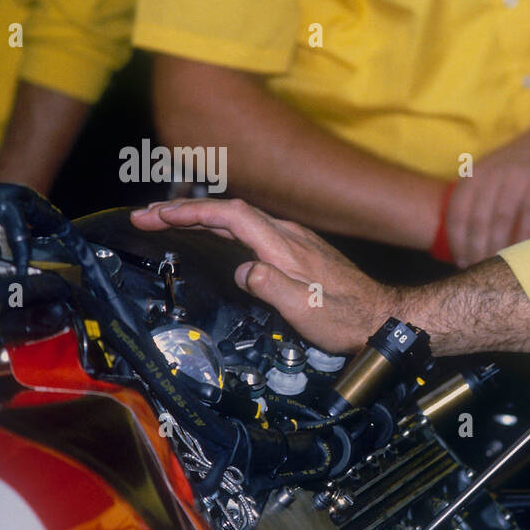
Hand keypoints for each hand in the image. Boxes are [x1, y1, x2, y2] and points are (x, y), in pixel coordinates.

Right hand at [131, 199, 399, 352]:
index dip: (189, 211)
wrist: (384, 317)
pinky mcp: (301, 251)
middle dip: (184, 211)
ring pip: (240, 220)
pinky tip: (214, 235)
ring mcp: (296, 241)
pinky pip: (252, 230)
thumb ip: (269, 285)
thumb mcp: (305, 307)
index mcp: (284, 245)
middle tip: (145, 217)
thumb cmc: (347, 318)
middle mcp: (289, 235)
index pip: (229, 215)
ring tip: (167, 221)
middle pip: (228, 212)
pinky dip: (223, 228)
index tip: (155, 215)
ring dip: (201, 218)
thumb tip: (241, 270)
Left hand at [445, 130, 529, 267]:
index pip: (458, 213)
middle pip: (478, 220)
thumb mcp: (492, 174)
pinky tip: (524, 253)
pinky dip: (526, 237)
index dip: (458, 242)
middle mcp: (491, 174)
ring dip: (499, 247)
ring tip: (499, 266)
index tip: (462, 263)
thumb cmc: (522, 167)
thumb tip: (468, 243)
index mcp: (474, 175)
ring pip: (501, 220)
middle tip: (481, 271)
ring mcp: (516, 176)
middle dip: (477, 250)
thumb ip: (479, 199)